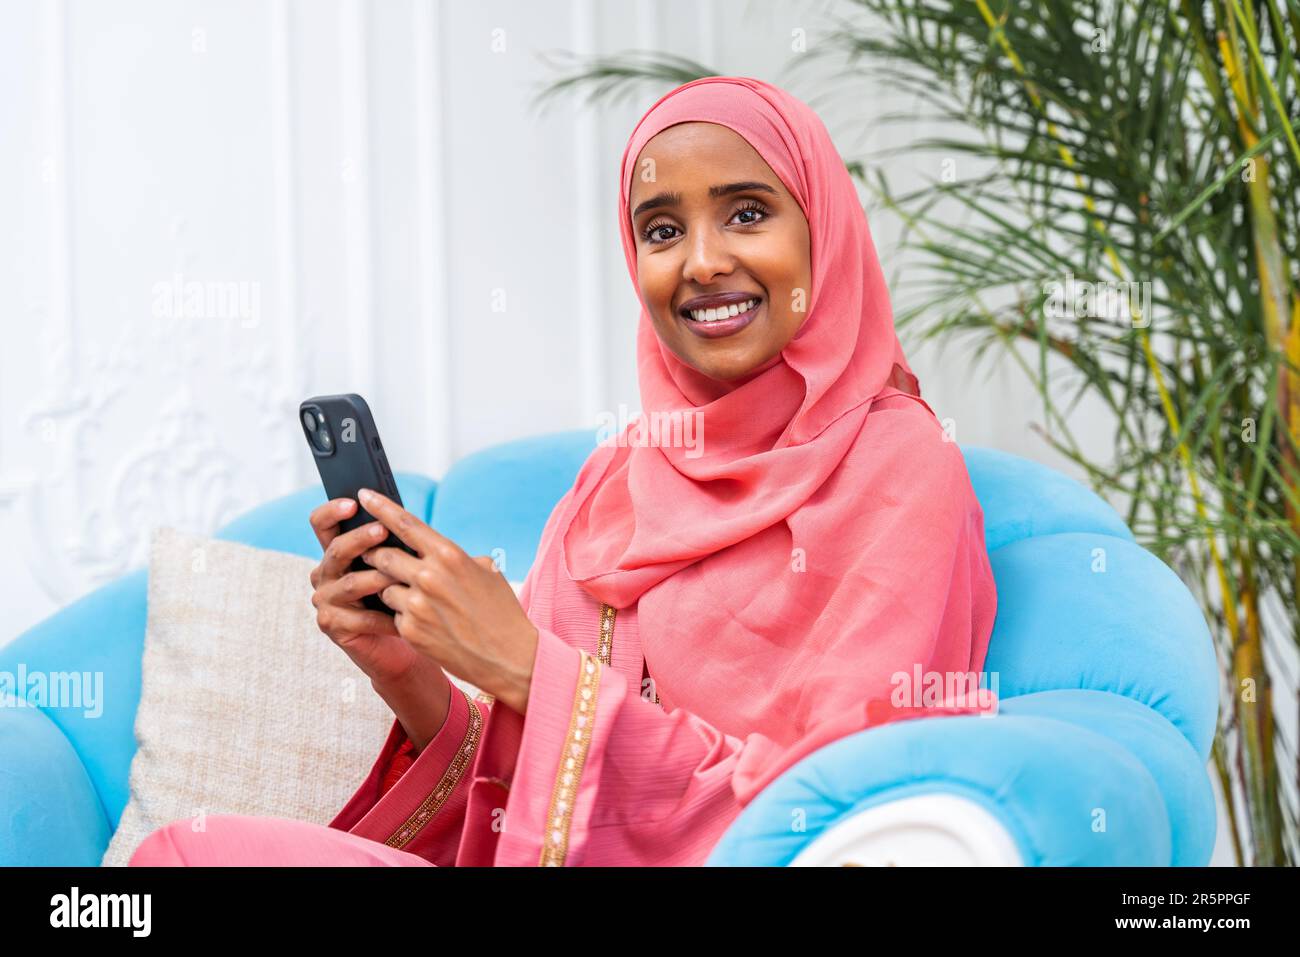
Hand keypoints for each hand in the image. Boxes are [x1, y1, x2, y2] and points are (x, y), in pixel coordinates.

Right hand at [308, 498, 451, 748]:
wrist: (411, 640)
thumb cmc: (410, 596)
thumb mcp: (407, 564)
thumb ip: (402, 543)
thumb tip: (415, 520)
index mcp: (340, 551)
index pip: (323, 523)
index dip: (333, 510)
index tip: (355, 502)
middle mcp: (326, 572)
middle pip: (336, 549)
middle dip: (361, 538)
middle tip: (382, 530)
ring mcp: (325, 599)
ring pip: (349, 582)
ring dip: (377, 578)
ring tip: (401, 578)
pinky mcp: (331, 625)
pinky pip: (357, 617)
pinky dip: (383, 617)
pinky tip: (402, 618)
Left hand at [355, 487, 539, 713]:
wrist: (509, 656)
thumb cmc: (500, 610)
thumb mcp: (485, 571)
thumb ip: (452, 556)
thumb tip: (429, 549)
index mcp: (449, 555)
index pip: (405, 523)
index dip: (380, 507)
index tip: (364, 494)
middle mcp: (429, 577)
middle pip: (383, 555)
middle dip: (377, 555)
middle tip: (376, 556)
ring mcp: (417, 605)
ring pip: (384, 587)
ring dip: (392, 589)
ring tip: (417, 599)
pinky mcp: (410, 631)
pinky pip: (393, 614)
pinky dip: (403, 615)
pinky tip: (425, 623)